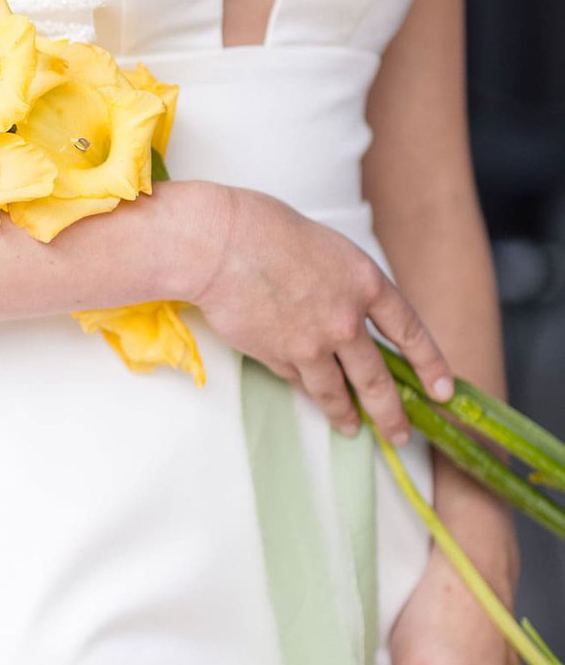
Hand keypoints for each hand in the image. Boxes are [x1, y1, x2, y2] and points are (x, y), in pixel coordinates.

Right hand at [189, 184, 454, 446]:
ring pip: (336, 391)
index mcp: (366, 283)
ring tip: (353, 428)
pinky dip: (306, 389)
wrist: (222, 244)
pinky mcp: (278, 356)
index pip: (409, 332)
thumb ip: (345, 285)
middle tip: (399, 434)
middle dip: (391, 413)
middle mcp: (346, 320)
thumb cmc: (267, 231)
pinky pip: (299, 381)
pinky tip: (312, 396)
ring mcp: (312, 343)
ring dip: (346, 415)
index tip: (442, 390)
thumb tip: (348, 315)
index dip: (429, 364)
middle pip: (376, 379)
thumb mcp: (328, 250)